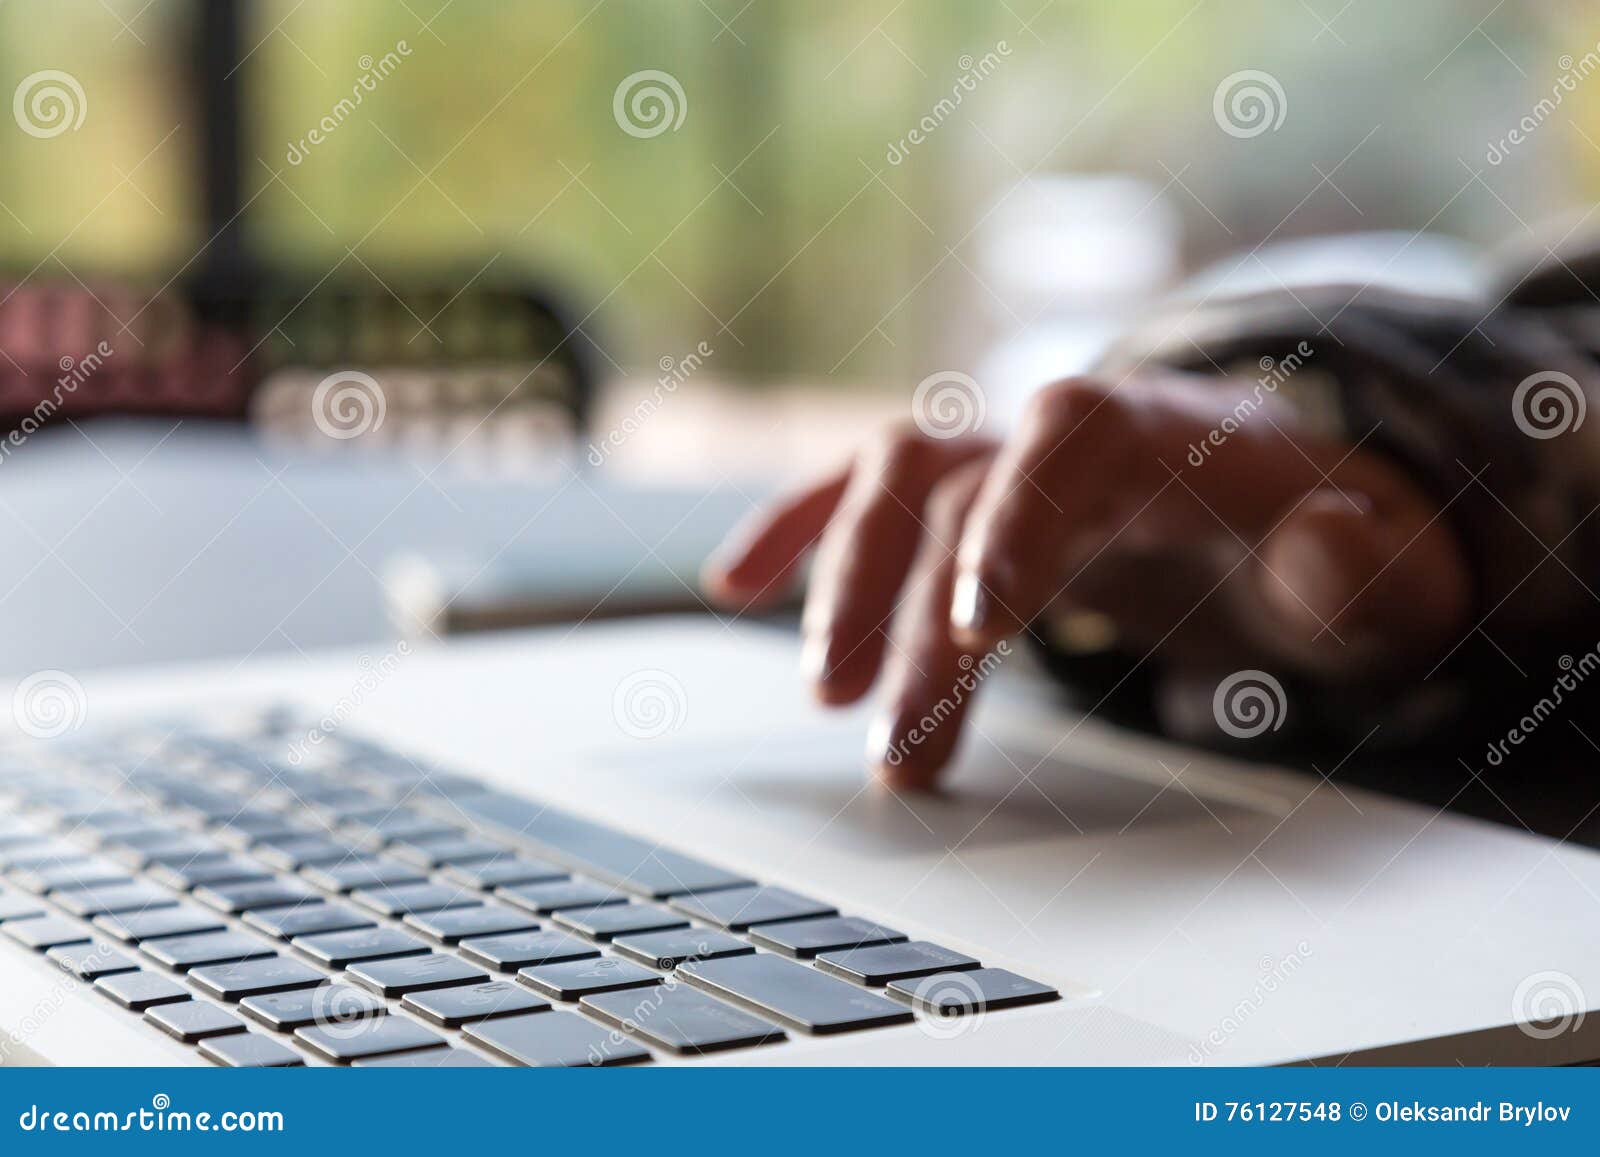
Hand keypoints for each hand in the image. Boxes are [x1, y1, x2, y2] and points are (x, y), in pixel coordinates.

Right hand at [703, 372, 1470, 787]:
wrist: (1283, 498)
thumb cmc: (1327, 542)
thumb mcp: (1386, 569)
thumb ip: (1364, 567)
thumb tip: (1324, 545)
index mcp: (1169, 431)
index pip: (1072, 437)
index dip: (1014, 518)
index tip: (971, 628)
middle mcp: (1066, 429)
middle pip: (959, 486)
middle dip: (910, 611)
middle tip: (891, 743)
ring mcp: (1005, 455)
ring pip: (892, 480)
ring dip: (845, 582)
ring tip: (825, 697)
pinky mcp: (965, 494)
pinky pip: (861, 489)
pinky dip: (795, 528)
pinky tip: (734, 586)